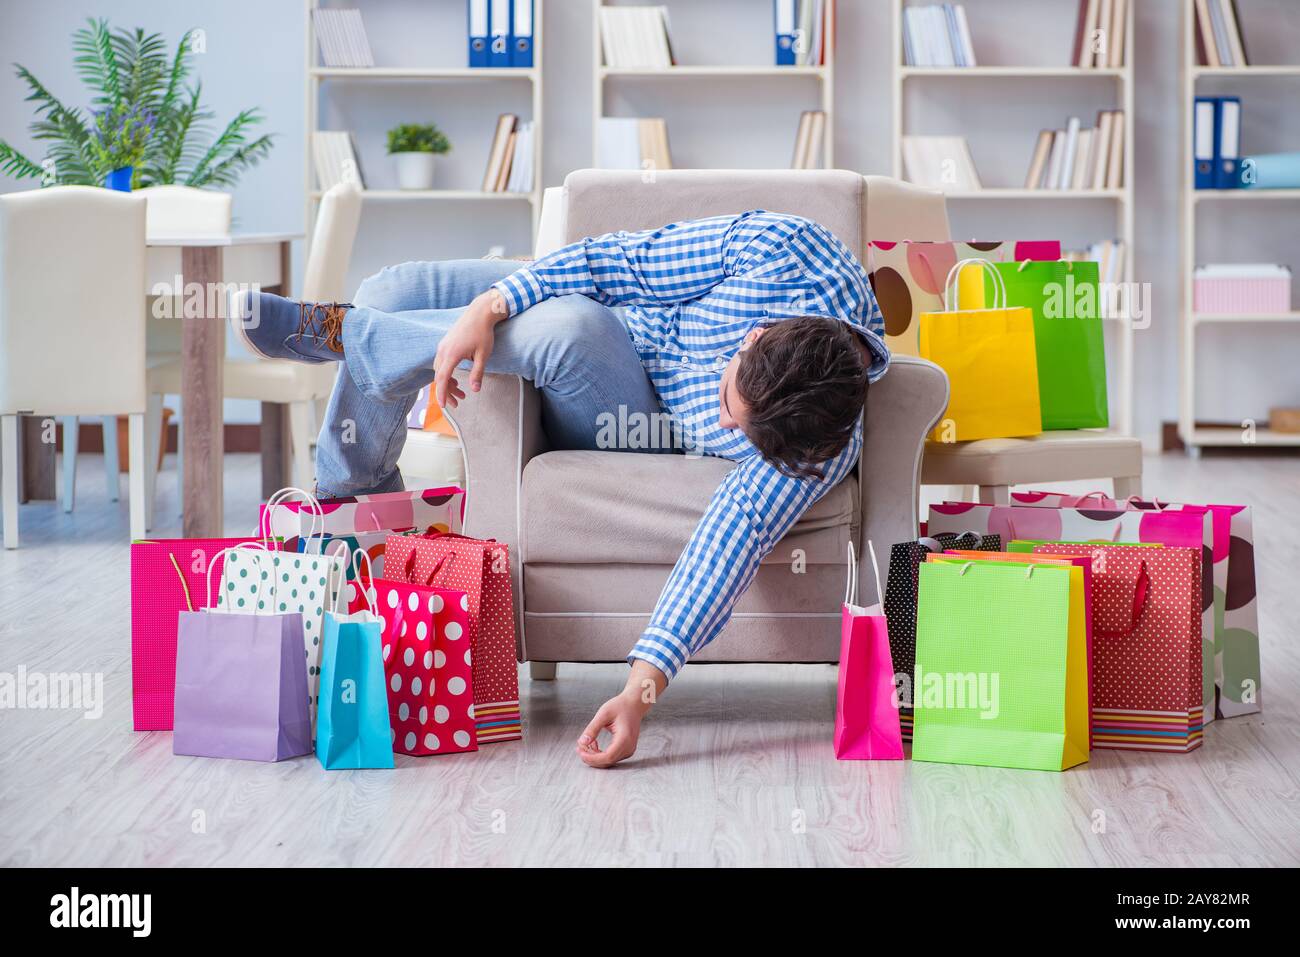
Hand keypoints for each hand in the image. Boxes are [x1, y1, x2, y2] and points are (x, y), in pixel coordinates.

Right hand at [433, 288, 507, 408]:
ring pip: (439, 370)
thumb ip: (478, 373)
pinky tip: (456, 379)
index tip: (444, 406)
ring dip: (447, 382)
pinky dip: (446, 373)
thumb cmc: (483, 333)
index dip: (442, 394)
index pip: (442, 379)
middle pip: (439, 376)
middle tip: (458, 403)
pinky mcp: (445, 344)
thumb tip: (475, 390)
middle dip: (447, 392)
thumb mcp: (483, 355)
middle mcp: (443, 350)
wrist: (479, 313)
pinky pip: (441, 362)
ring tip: (461, 392)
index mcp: (451, 354)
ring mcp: (442, 346)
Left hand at [576, 661, 666, 768]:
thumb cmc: (620, 706)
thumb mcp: (604, 714)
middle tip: (579, 747)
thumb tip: (581, 742)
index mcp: (625, 738)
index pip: (607, 756)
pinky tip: (594, 744)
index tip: (580, 751)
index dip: (592, 758)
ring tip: (586, 743)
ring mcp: (629, 750)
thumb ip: (592, 728)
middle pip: (607, 761)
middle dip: (590, 757)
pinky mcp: (626, 750)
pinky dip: (600, 753)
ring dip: (594, 756)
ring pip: (608, 761)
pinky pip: (611, 757)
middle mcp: (629, 747)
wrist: (634, 704)